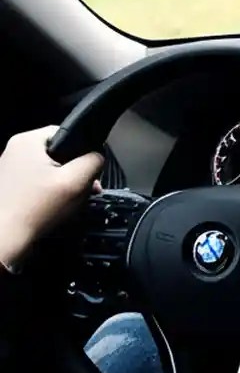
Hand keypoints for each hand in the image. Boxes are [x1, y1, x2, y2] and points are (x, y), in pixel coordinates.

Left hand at [0, 126, 103, 269]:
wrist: (4, 239)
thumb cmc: (37, 207)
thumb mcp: (75, 181)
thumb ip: (93, 162)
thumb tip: (97, 157)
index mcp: (27, 141)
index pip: (66, 133)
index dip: (83, 151)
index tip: (90, 172)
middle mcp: (15, 150)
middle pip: (58, 152)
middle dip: (76, 170)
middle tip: (87, 190)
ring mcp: (9, 168)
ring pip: (49, 168)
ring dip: (65, 182)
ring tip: (73, 200)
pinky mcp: (8, 185)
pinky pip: (37, 180)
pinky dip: (49, 190)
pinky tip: (55, 205)